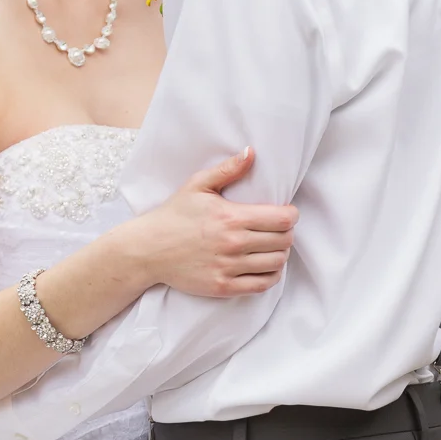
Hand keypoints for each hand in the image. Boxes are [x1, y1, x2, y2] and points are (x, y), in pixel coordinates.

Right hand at [133, 148, 297, 297]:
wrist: (148, 249)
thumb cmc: (174, 215)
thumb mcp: (197, 185)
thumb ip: (228, 169)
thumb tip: (251, 152)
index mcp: (231, 217)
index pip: (283, 219)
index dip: (292, 215)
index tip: (287, 213)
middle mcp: (233, 244)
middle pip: (284, 241)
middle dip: (287, 233)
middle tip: (278, 230)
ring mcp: (228, 268)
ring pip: (276, 263)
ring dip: (280, 254)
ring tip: (272, 247)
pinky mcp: (223, 286)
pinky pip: (262, 285)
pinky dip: (271, 276)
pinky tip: (265, 266)